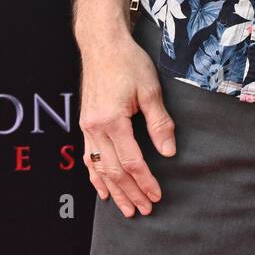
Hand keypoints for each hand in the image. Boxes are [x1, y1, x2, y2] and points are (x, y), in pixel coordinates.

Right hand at [79, 31, 176, 216]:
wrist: (102, 43)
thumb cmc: (128, 62)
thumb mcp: (151, 89)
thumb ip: (159, 123)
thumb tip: (168, 153)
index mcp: (112, 121)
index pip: (131, 162)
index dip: (145, 181)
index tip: (157, 195)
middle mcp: (95, 128)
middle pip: (113, 171)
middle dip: (130, 193)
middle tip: (144, 210)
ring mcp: (87, 126)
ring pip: (98, 168)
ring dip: (113, 190)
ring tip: (125, 209)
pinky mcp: (85, 123)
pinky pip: (88, 157)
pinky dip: (94, 176)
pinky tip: (101, 190)